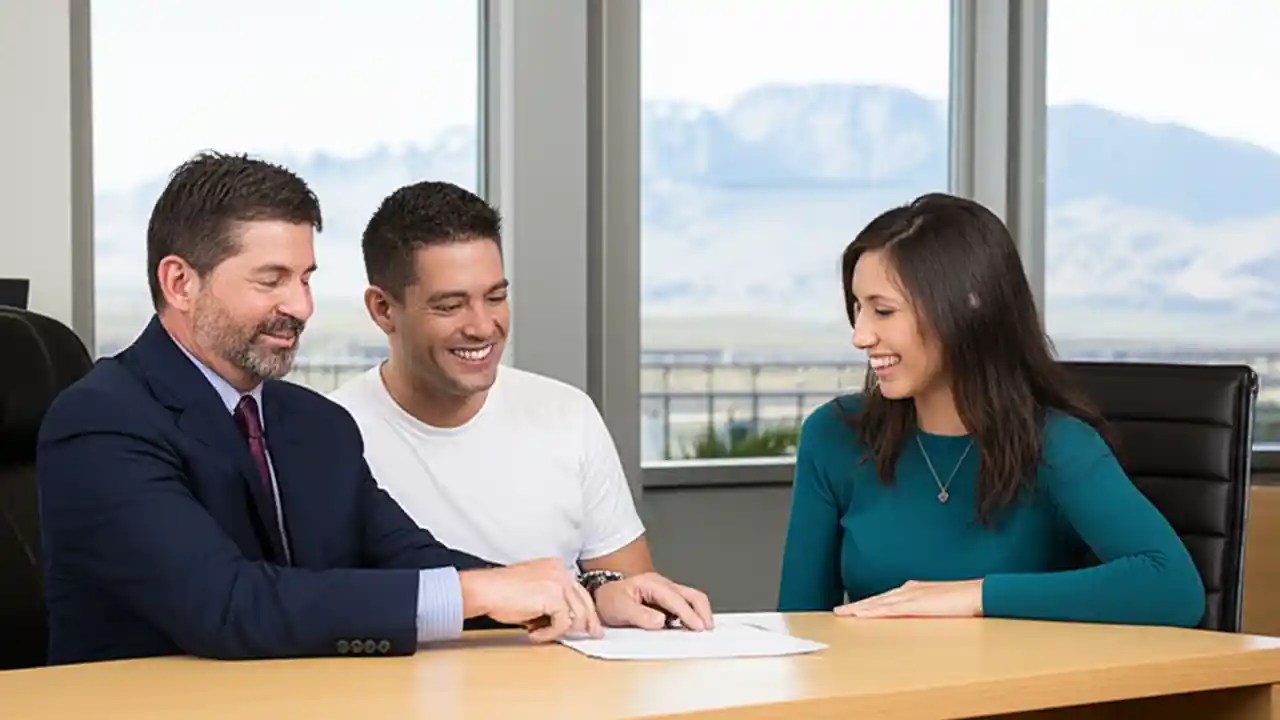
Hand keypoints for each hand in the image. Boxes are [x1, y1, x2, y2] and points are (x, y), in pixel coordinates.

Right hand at [459, 558, 602, 641]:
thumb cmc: (502, 593)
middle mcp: (561, 572)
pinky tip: (534, 633)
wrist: (485, 590)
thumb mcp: (534, 593)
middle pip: (585, 602)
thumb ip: (552, 601)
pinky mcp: (553, 597)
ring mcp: (559, 583)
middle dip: (588, 623)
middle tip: (591, 636)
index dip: (587, 611)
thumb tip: (568, 622)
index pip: (580, 591)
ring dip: (561, 630)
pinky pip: (563, 623)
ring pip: (577, 615)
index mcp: (556, 567)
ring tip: (543, 634)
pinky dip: (549, 633)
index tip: (590, 625)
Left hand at [593, 572, 713, 630]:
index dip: (688, 613)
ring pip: (692, 598)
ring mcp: (667, 591)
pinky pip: (686, 604)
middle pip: (691, 594)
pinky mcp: (668, 600)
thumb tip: (660, 621)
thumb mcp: (619, 608)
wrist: (605, 596)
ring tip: (703, 629)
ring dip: (700, 613)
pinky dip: (693, 614)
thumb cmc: (610, 600)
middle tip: (707, 629)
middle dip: (702, 611)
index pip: (675, 598)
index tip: (698, 626)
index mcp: (651, 584)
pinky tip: (692, 627)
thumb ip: (639, 615)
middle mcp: (662, 585)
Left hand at [834, 579, 983, 618]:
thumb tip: (919, 619)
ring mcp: (911, 596)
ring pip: (878, 603)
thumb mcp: (941, 607)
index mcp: (914, 591)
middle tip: (839, 612)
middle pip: (877, 599)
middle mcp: (909, 590)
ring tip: (843, 614)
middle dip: (857, 605)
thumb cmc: (965, 601)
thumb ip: (927, 611)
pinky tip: (861, 615)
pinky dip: (873, 611)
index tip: (853, 609)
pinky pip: (889, 609)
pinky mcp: (916, 604)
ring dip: (859, 608)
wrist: (980, 594)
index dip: (868, 604)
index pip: (885, 598)